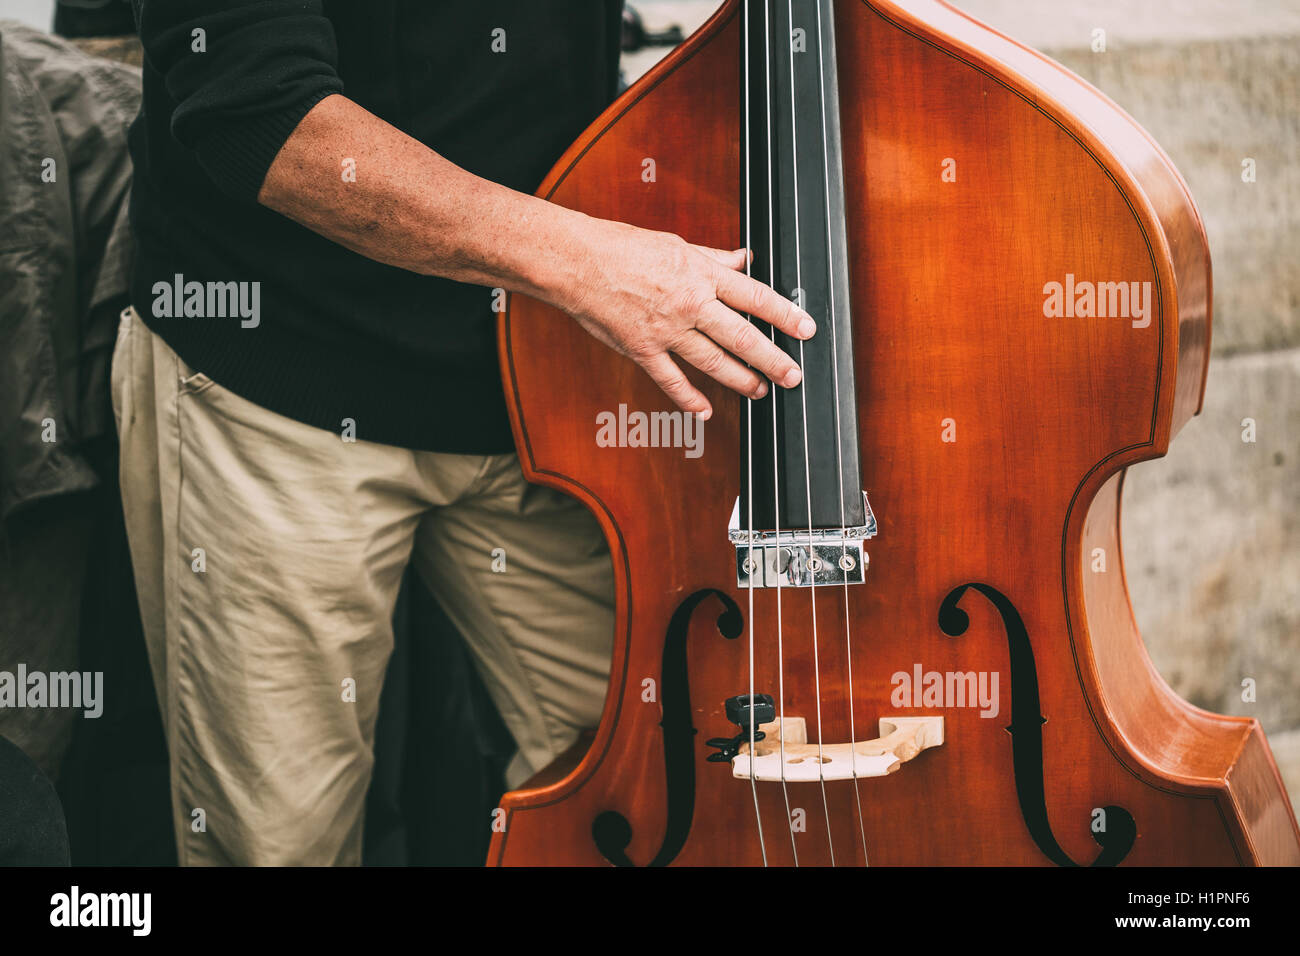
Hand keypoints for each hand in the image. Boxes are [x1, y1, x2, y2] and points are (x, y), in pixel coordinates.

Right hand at [558, 218, 814, 418]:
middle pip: (741, 336)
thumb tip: (743, 260)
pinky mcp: (642, 349)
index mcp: (700, 274)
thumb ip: (713, 258)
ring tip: (760, 390)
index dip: (785, 315)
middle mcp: (689, 303)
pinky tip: (704, 411)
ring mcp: (666, 330)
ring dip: (741, 380)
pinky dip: (689, 398)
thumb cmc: (621, 247)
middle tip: (794, 375)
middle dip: (773, 359)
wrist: (576, 261)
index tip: (806, 329)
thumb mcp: (676, 244)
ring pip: (713, 362)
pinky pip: (670, 379)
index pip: (755, 297)